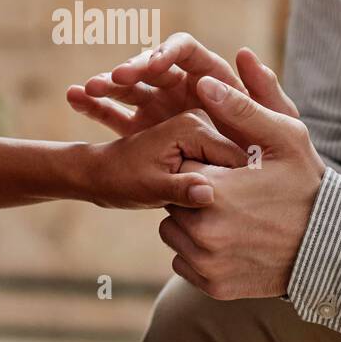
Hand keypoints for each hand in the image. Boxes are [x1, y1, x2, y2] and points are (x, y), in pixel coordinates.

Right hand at [66, 32, 299, 146]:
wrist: (248, 208)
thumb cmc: (271, 165)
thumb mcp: (277, 133)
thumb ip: (264, 99)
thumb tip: (240, 54)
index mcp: (210, 79)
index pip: (185, 50)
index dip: (168, 51)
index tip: (155, 64)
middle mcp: (181, 88)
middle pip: (150, 65)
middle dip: (133, 67)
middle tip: (117, 78)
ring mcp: (158, 108)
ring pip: (127, 87)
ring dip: (106, 83)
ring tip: (88, 88)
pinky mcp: (140, 130)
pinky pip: (113, 114)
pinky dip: (94, 105)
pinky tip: (73, 96)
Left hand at [84, 110, 248, 209]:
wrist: (101, 173)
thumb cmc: (120, 179)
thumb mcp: (149, 188)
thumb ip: (180, 190)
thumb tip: (208, 195)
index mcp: (193, 126)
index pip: (237, 159)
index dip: (240, 189)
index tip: (236, 216)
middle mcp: (203, 123)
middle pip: (237, 164)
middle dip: (233, 190)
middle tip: (221, 219)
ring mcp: (202, 134)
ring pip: (230, 170)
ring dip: (225, 192)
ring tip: (211, 213)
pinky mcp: (199, 147)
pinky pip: (220, 171)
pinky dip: (217, 189)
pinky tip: (208, 209)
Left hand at [159, 77, 324, 299]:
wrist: (332, 249)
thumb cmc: (308, 186)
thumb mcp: (285, 138)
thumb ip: (242, 109)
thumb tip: (203, 81)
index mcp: (216, 192)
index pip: (181, 167)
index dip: (201, 163)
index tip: (227, 167)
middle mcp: (204, 232)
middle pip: (173, 200)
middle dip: (194, 191)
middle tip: (230, 191)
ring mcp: (207, 263)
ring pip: (173, 231)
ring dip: (191, 221)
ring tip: (229, 215)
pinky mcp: (212, 287)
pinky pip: (183, 261)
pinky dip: (198, 251)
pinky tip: (230, 240)